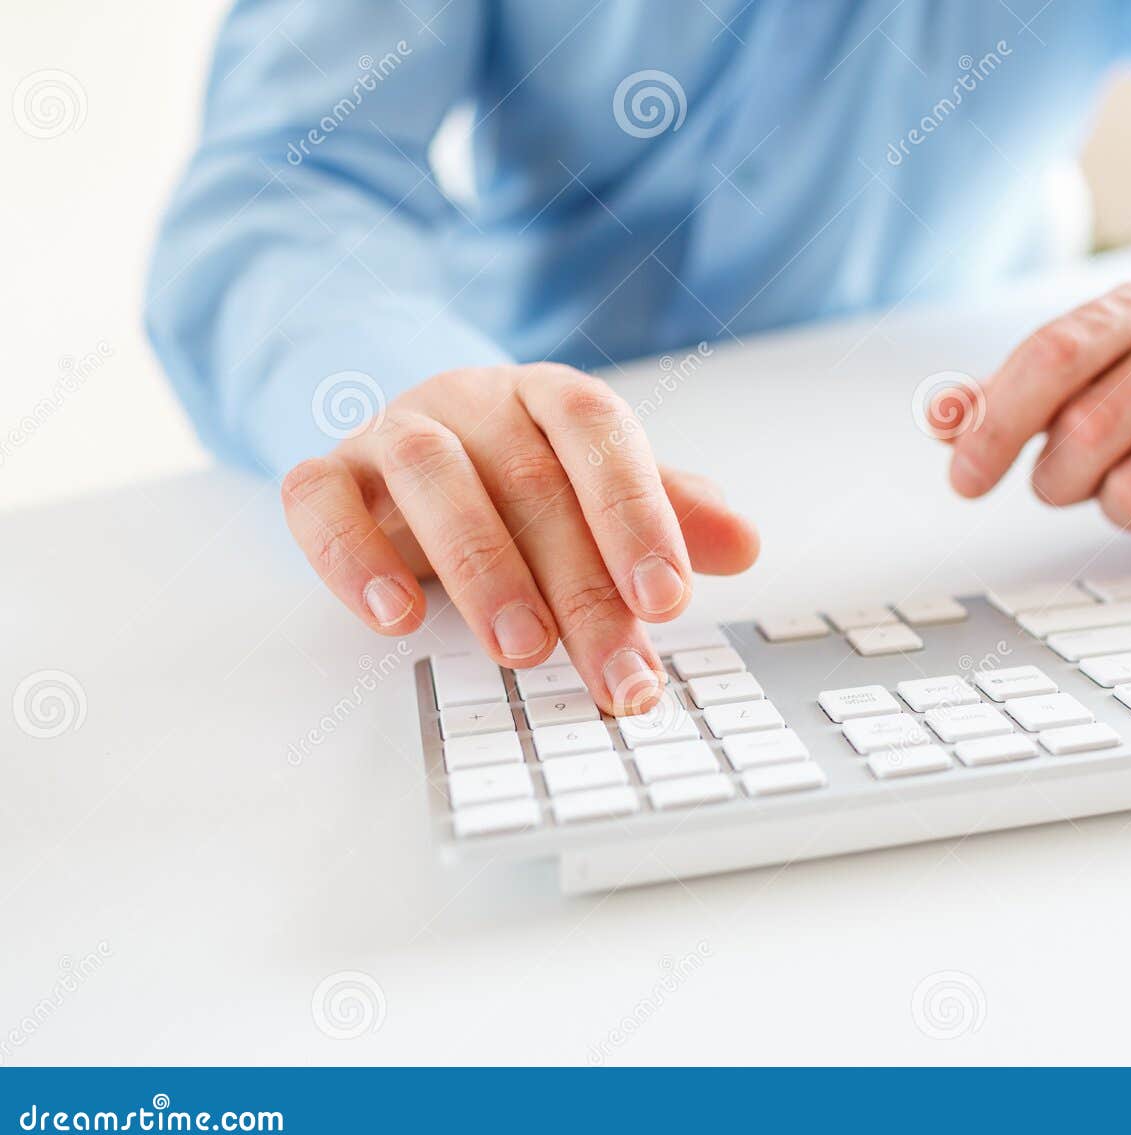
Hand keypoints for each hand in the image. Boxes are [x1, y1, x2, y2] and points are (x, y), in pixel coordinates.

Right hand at [280, 364, 759, 712]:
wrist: (407, 443)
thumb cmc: (518, 475)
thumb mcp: (597, 490)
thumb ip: (666, 513)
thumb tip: (743, 544)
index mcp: (550, 398)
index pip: (600, 435)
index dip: (636, 513)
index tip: (667, 600)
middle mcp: (474, 403)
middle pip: (530, 481)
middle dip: (580, 587)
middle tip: (616, 672)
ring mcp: (393, 433)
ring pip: (431, 477)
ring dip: (482, 568)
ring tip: (522, 650)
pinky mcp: (329, 474)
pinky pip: (320, 500)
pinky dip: (350, 557)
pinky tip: (395, 619)